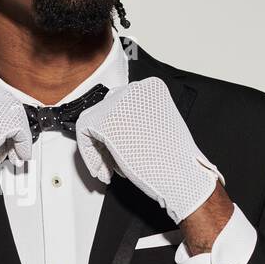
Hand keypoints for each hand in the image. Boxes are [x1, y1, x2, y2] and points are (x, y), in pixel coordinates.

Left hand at [75, 76, 225, 224]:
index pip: (120, 103)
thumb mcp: (158, 126)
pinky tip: (103, 169)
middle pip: (105, 111)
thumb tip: (117, 126)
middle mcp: (135, 88)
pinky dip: (89, 155)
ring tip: (109, 168)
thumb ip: (137, 120)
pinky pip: (83, 134)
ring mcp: (119, 103)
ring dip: (98, 149)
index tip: (116, 148)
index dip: (116, 130)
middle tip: (110, 162)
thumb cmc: (175, 159)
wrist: (181, 175)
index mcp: (152, 88)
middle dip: (105, 140)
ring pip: (92, 121)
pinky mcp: (104, 120)